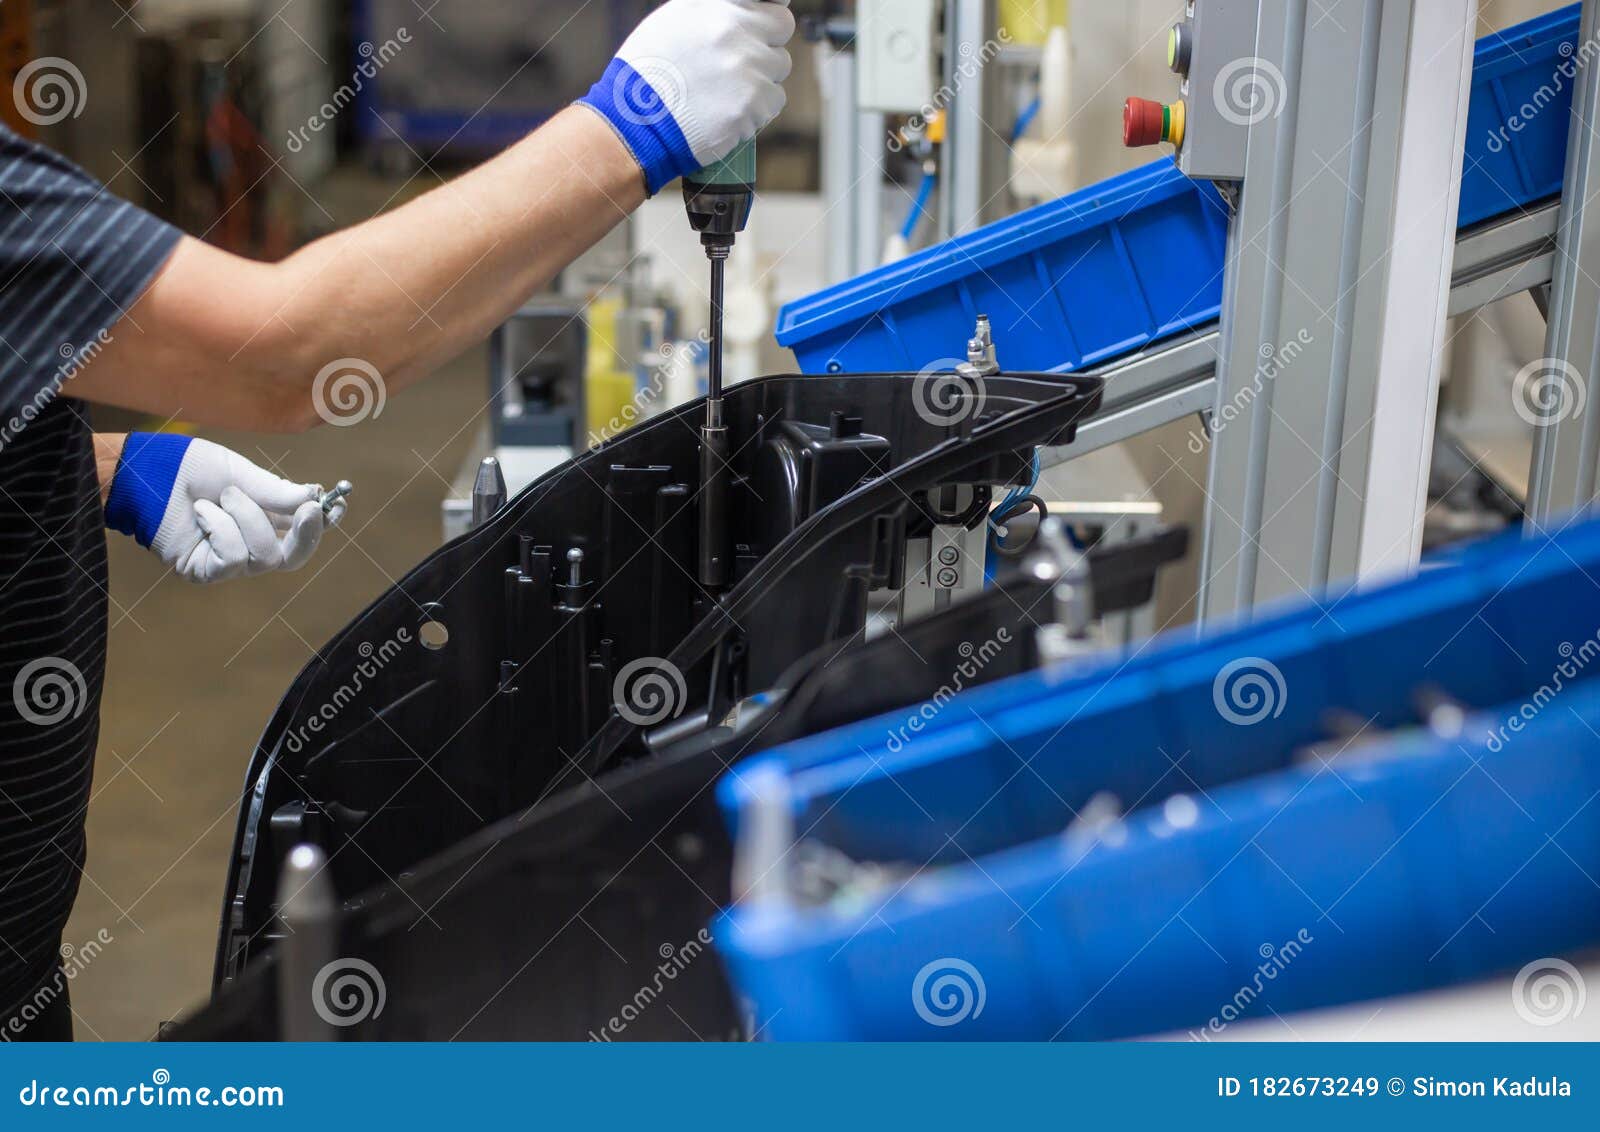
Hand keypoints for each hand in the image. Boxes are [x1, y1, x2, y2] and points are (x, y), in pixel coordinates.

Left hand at [104, 433, 345, 583]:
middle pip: (294, 557)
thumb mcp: (239, 473)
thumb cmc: (189, 468)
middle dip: (306, 535)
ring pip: (265, 557)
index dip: (324, 523)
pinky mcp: (207, 571)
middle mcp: (251, 543)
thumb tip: (315, 497)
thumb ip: (275, 491)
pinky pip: (232, 559)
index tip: (337, 504)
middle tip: (307, 511)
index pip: (304, 530)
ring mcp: (230, 561)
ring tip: (222, 496)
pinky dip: (220, 529)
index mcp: (266, 517)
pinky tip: (202, 513)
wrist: (146, 474)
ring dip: (248, 519)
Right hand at [577, 0, 793, 193]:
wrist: (636, 122)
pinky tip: (729, 108)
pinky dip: (758, 107)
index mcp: (718, 7)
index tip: (764, 23)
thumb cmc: (649, 73)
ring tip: (727, 89)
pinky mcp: (754, 103)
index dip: (767, 13)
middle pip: (782, 26)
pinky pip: (774, 99)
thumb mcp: (673, 21)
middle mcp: (736, 30)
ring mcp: (748, 67)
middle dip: (768, 41)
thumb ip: (713, 11)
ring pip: (780, 66)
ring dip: (761, 76)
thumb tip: (743, 8)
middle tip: (744, 60)